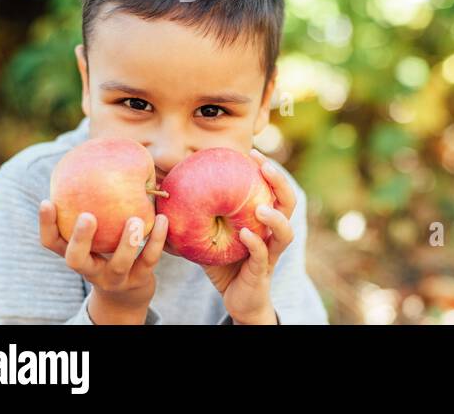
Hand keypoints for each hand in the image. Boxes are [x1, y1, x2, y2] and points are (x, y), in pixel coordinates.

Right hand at [39, 201, 168, 323]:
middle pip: (75, 259)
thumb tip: (96, 162)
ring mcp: (114, 278)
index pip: (51, 243)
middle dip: (80, 238)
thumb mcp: (98, 236)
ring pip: (118, 264)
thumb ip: (94, 209)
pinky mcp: (139, 279)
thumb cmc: (109, 251)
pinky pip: (149, 260)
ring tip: (134, 220)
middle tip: (87, 216)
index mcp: (75, 254)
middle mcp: (89, 269)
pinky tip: (162, 219)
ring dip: (126, 242)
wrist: (129, 292)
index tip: (47, 201)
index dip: (46, 225)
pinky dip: (157, 240)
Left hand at [201, 150, 296, 324]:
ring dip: (275, 217)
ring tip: (260, 207)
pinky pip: (262, 255)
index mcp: (264, 222)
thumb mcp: (210, 238)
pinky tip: (244, 233)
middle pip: (289, 204)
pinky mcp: (261, 273)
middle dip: (279, 183)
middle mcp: (273, 235)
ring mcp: (271, 254)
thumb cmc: (225, 266)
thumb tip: (164, 202)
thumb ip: (196, 220)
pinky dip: (255, 244)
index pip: (273, 191)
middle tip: (265, 167)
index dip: (268, 171)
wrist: (237, 300)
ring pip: (285, 233)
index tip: (253, 153)